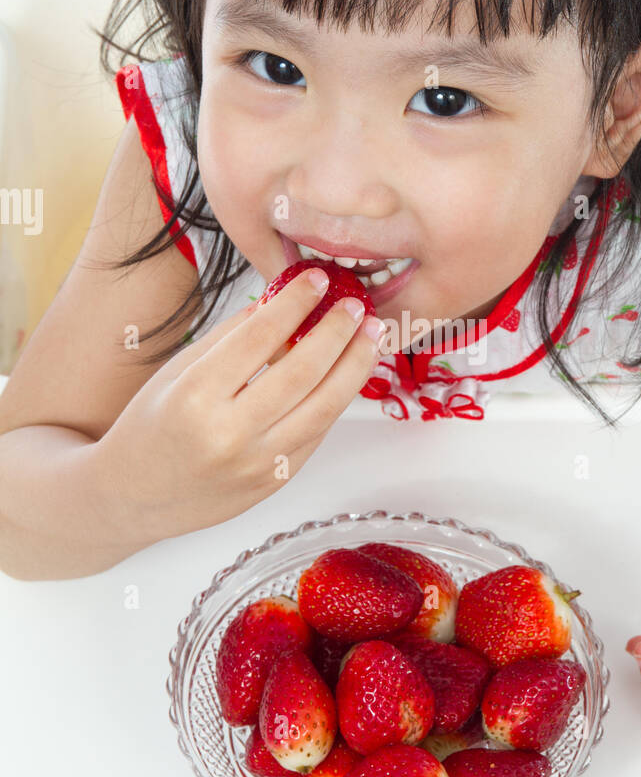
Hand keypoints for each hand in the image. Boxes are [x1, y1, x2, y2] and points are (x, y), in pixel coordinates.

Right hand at [94, 269, 386, 541]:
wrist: (132, 497)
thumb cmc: (149, 427)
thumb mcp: (177, 372)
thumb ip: (230, 338)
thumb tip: (280, 301)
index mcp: (196, 396)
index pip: (261, 337)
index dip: (296, 303)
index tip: (318, 280)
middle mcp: (230, 433)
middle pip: (303, 372)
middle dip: (337, 332)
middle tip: (357, 306)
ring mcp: (257, 464)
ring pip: (324, 407)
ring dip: (355, 366)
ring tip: (371, 337)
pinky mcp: (275, 483)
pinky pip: (316, 434)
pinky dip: (336, 399)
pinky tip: (348, 373)